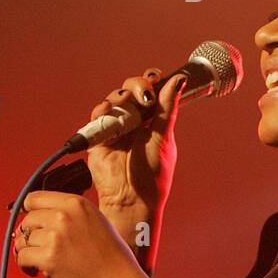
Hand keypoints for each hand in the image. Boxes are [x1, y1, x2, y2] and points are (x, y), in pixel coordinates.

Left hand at [13, 191, 147, 277]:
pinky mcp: (48, 257)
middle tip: (38, 247)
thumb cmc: (112, 258)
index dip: (29, 211)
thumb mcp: (97, 223)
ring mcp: (56, 236)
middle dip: (29, 235)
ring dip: (27, 251)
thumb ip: (72, 215)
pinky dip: (25, 266)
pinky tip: (37, 271)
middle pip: (28, 220)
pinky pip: (22, 257)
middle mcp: (65, 216)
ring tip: (39, 261)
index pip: (35, 198)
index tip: (31, 222)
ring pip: (22, 239)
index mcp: (77, 204)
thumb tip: (43, 218)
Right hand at [87, 68, 186, 212]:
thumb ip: (167, 109)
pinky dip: (103, 109)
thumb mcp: (163, 138)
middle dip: (137, 85)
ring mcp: (116, 126)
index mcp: (153, 119)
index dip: (151, 80)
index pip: (152, 90)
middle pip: (131, 88)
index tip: (155, 78)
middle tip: (144, 96)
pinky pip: (98, 114)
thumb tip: (179, 81)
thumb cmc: (152, 175)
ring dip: (122, 97)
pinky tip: (110, 112)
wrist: (132, 199)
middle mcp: (135, 120)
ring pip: (115, 98)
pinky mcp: (99, 135)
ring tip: (128, 109)